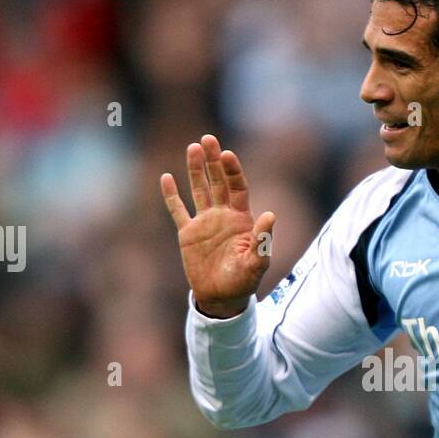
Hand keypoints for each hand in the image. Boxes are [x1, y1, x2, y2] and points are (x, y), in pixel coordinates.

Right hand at [160, 134, 275, 317]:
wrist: (222, 298)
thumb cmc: (244, 281)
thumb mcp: (257, 262)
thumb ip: (262, 239)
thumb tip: (271, 214)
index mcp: (242, 218)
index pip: (238, 187)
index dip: (233, 171)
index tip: (227, 154)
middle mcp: (223, 215)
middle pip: (218, 182)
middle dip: (213, 161)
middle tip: (208, 139)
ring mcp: (204, 222)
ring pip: (198, 190)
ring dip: (195, 170)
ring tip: (192, 148)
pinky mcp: (187, 234)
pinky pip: (178, 211)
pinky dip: (171, 196)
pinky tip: (167, 178)